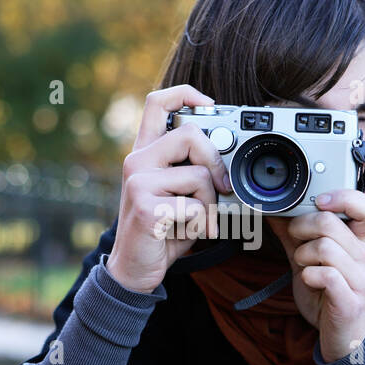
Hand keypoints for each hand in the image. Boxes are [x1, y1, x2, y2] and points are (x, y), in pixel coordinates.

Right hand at [107, 85, 232, 292]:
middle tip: (222, 188)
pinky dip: (202, 223)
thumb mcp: (181, 196)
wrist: (134, 270)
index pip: (158, 102)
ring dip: (211, 203)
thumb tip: (230, 165)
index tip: (210, 105)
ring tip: (199, 220)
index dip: (187, 94)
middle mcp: (137, 160)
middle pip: (190, 133)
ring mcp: (138, 181)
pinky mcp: (143, 206)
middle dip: (217, 161)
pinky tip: (188, 233)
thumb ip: (197, 173)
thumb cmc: (162, 231)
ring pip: (199, 175)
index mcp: (146, 152)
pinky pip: (194, 206)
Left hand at [269, 189, 364, 361]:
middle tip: (295, 239)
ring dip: (303, 255)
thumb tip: (274, 212)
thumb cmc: (329, 298)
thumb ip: (295, 237)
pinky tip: (308, 281)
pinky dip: (309, 276)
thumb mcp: (309, 262)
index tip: (319, 201)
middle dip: (302, 227)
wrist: (345, 340)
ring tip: (303, 266)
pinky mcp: (351, 300)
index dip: (343, 196)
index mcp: (358, 243)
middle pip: (330, 222)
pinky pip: (327, 275)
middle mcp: (363, 256)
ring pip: (326, 247)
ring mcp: (360, 279)